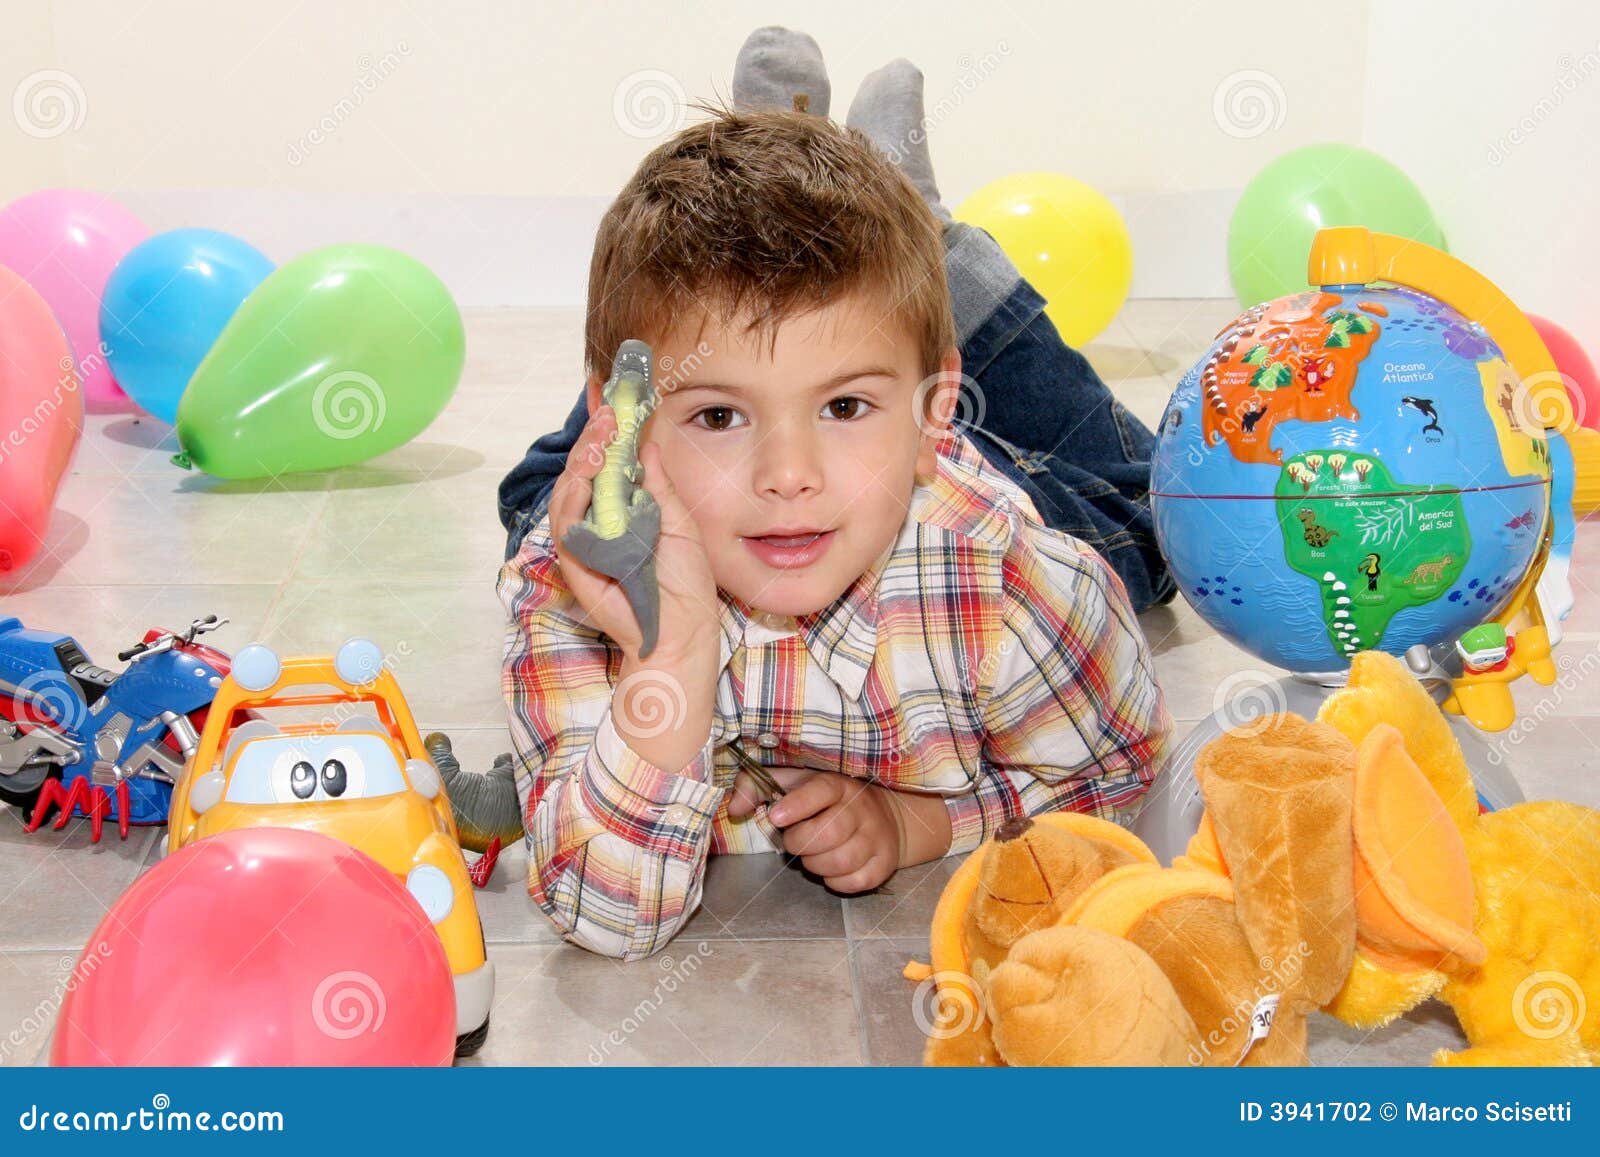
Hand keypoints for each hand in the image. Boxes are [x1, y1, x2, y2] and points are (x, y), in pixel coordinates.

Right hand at [549, 406, 719, 665]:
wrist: (685, 629)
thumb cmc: (685, 581)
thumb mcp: (678, 519)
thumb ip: (658, 482)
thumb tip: (646, 440)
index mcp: (625, 508)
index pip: (608, 462)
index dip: (604, 431)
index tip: (608, 394)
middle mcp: (601, 521)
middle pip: (584, 471)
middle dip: (594, 437)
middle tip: (608, 410)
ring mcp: (586, 540)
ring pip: (569, 491)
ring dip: (582, 459)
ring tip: (600, 433)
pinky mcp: (577, 562)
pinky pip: (567, 524)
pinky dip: (573, 496)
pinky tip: (588, 473)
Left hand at [748, 769, 903, 893]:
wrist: (887, 816)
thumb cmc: (828, 800)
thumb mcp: (794, 783)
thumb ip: (757, 788)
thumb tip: (733, 809)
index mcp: (838, 785)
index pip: (821, 790)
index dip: (797, 805)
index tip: (776, 816)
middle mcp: (861, 809)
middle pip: (830, 832)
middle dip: (801, 843)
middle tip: (793, 842)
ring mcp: (876, 837)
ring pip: (841, 861)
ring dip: (816, 865)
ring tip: (812, 856)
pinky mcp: (884, 864)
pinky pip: (855, 882)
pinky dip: (836, 882)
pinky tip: (831, 870)